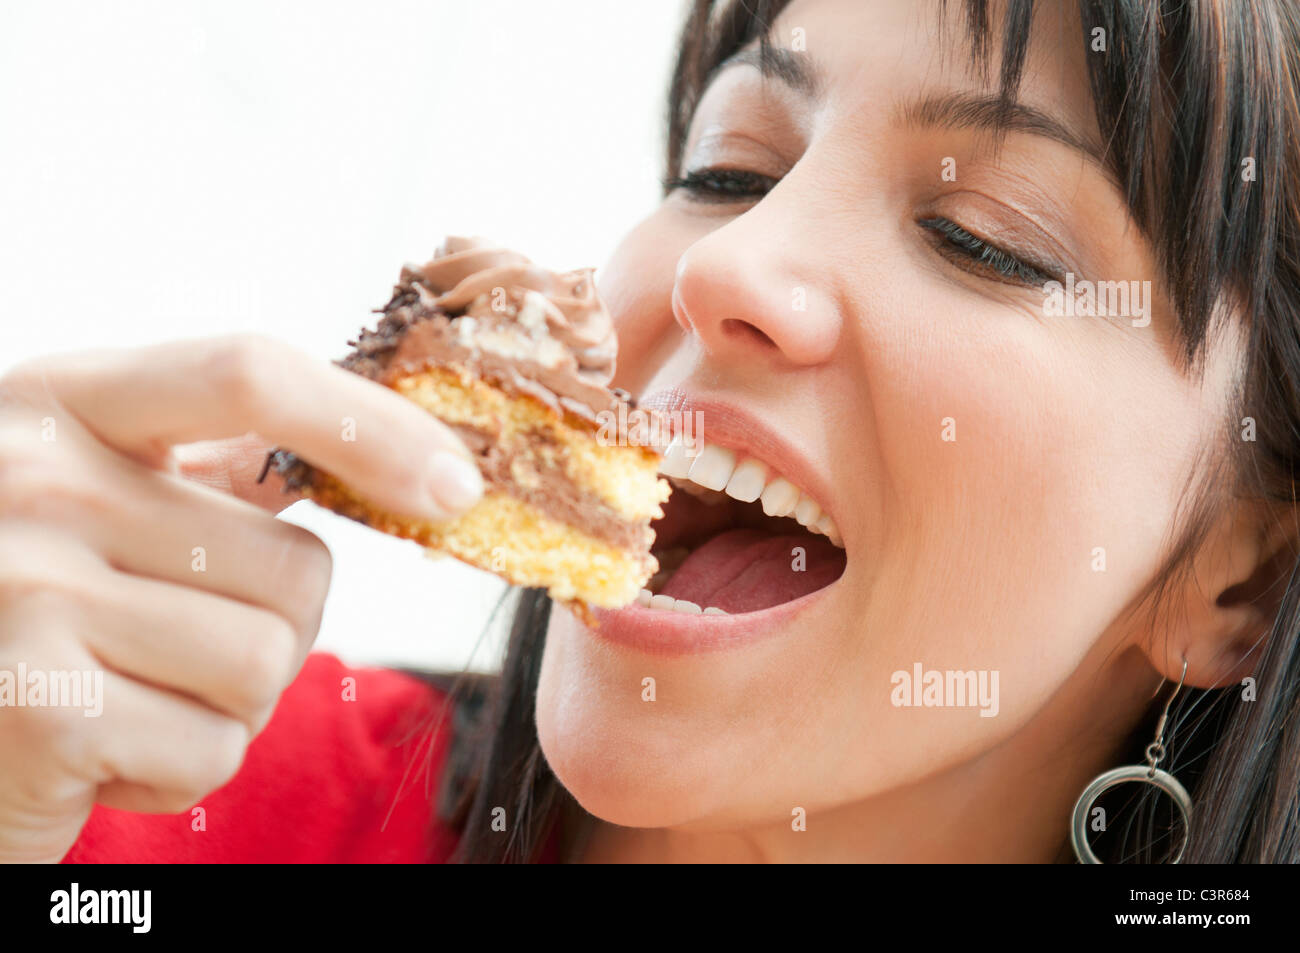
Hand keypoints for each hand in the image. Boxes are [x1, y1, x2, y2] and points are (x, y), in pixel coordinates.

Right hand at [0, 334, 481, 861]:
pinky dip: (182, 768)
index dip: (373, 424)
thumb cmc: (41, 609)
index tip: (456, 485)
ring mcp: (27, 592)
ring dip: (230, 702)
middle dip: (271, 626)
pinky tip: (102, 749)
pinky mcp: (39, 708)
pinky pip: (216, 748)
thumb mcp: (105, 497)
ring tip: (133, 691)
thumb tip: (386, 446)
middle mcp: (32, 480)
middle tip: (170, 641)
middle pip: (293, 562)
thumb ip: (219, 465)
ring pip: (269, 660)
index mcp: (61, 403)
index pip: (248, 375)